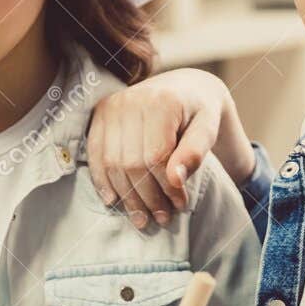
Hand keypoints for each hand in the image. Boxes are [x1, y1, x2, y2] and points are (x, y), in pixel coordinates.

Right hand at [86, 68, 249, 230]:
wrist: (184, 87)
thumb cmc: (200, 111)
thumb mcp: (209, 128)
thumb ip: (195, 152)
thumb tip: (175, 180)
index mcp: (161, 102)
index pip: (156, 156)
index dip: (166, 187)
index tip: (180, 205)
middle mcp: (131, 101)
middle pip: (131, 163)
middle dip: (146, 197)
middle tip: (161, 218)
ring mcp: (111, 106)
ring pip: (112, 163)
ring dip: (126, 195)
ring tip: (141, 217)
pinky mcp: (100, 114)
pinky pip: (95, 153)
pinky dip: (102, 180)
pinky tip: (113, 200)